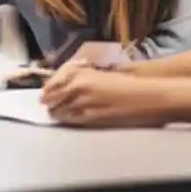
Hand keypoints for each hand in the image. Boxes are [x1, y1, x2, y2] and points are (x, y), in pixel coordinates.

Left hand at [40, 63, 167, 126]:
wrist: (146, 96)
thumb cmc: (129, 83)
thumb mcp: (103, 73)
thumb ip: (85, 75)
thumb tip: (70, 81)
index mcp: (82, 72)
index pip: (54, 80)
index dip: (48, 86)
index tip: (45, 90)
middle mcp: (79, 86)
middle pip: (52, 95)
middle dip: (48, 99)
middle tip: (45, 102)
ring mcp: (83, 102)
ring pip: (58, 108)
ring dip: (55, 110)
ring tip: (53, 112)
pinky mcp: (90, 117)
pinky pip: (70, 119)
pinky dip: (65, 118)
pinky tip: (64, 118)